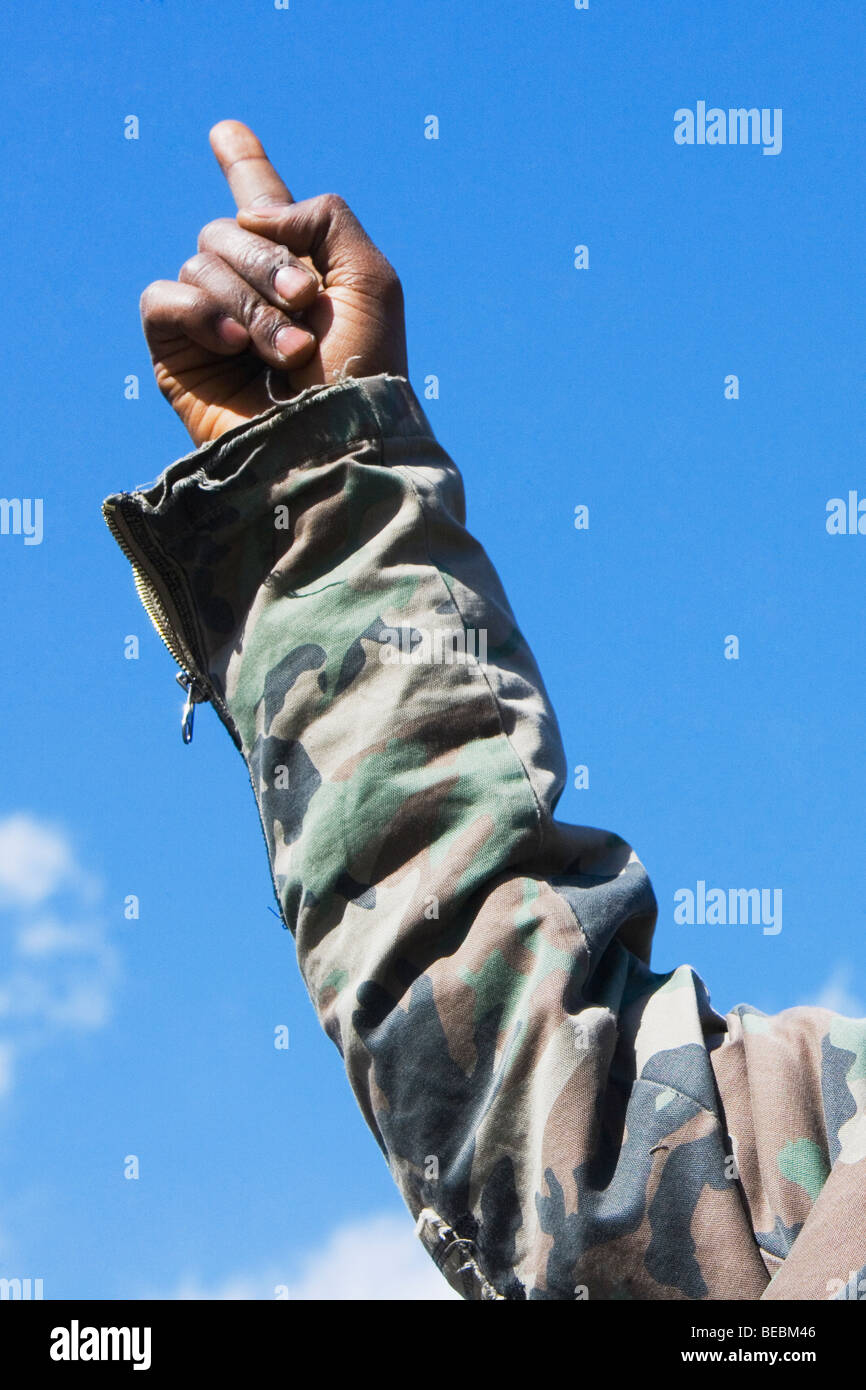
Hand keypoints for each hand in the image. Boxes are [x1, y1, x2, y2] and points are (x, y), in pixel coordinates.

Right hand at [140, 120, 407, 446]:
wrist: (335, 439)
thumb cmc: (364, 369)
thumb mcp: (370, 278)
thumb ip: (325, 216)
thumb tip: (257, 217)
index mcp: (300, 268)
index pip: (261, 205)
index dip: (244, 166)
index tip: (226, 131)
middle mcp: (251, 291)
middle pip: (228, 229)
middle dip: (268, 261)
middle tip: (305, 304)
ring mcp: (211, 323)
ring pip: (200, 260)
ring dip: (250, 303)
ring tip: (289, 355)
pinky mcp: (178, 356)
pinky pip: (163, 297)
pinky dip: (199, 312)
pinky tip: (234, 345)